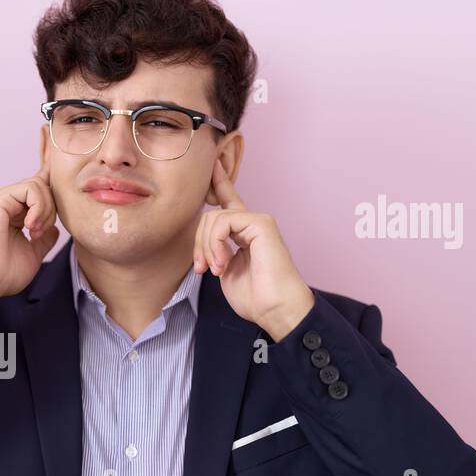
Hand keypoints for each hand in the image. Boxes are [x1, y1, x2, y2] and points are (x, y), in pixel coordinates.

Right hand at [0, 158, 60, 308]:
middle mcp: (11, 204)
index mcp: (17, 215)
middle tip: (40, 235)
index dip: (54, 196)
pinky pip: (31, 188)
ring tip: (35, 233)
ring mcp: (5, 200)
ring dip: (45, 210)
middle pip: (45, 187)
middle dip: (52, 210)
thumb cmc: (3, 274)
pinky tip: (31, 227)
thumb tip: (55, 228)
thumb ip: (45, 239)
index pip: (40, 193)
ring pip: (39, 185)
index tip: (57, 218)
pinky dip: (38, 206)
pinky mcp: (0, 199)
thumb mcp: (33, 254)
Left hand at [193, 159, 315, 341]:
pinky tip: (222, 263)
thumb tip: (203, 243)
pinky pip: (224, 221)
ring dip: (207, 247)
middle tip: (201, 268)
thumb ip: (215, 251)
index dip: (219, 184)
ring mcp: (258, 221)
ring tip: (215, 269)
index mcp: (244, 234)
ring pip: (214, 218)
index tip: (211, 167)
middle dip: (198, 242)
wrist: (276, 309)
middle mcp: (252, 224)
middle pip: (210, 216)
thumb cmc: (256, 297)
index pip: (228, 203)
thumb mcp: (226, 271)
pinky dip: (215, 243)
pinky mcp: (261, 223)